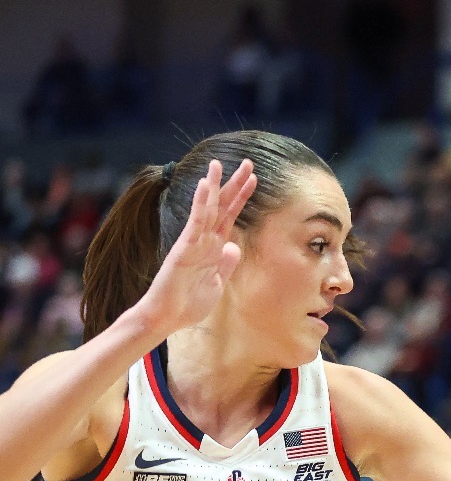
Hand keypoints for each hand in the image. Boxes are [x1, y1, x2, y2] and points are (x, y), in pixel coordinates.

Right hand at [129, 160, 257, 337]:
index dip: (241, 197)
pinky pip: (195, 223)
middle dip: (233, 184)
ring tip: (218, 164)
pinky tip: (204, 187)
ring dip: (213, 186)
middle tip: (247, 162)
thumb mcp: (216, 282)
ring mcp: (193, 242)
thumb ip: (225, 263)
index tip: (253, 178)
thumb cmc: (188, 303)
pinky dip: (200, 205)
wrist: (167, 318)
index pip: (229, 216)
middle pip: (221, 206)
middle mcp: (203, 240)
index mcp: (212, 247)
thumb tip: (233, 246)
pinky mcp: (184, 249)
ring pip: (206, 209)